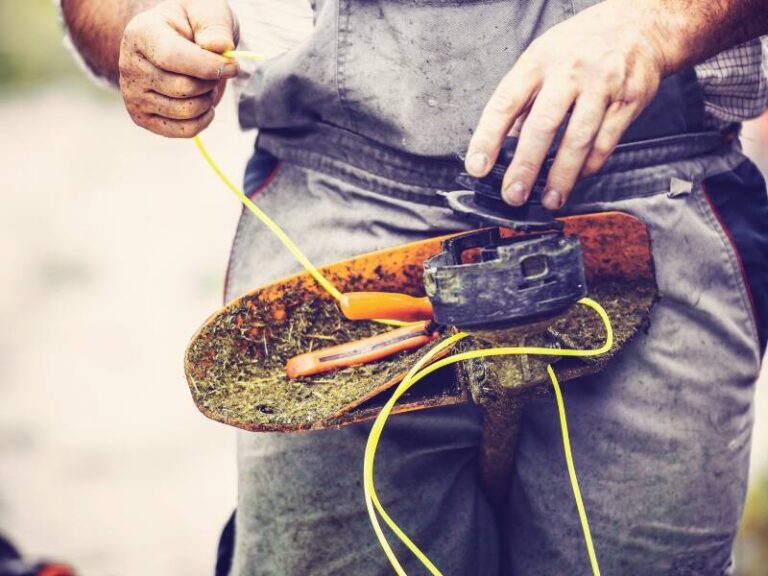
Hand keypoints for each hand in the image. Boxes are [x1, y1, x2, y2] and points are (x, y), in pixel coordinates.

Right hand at [118, 0, 239, 137]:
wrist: (174, 42)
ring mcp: (133, 95)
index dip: (208, 66)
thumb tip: (221, 46)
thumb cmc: (192, 26)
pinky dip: (204, 119)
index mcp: (141, 34)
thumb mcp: (206, 12)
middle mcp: (130, 66)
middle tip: (215, 70)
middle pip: (184, 88)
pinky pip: (185, 131)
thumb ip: (214, 25)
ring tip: (206, 83)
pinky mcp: (143, 118)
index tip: (232, 65)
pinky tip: (204, 102)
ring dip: (208, 99)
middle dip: (211, 81)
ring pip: (187, 111)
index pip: (173, 57)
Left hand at [464, 1, 666, 209]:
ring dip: (561, 176)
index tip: (478, 167)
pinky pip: (605, 142)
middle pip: (542, 126)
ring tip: (549, 200)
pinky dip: (589, 166)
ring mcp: (601, 86)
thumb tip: (505, 144)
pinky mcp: (628, 100)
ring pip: (577, 139)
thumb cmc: (582, 45)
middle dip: (525, 166)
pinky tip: (577, 179)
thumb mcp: (543, 58)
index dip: (488, 138)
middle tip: (513, 195)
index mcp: (538, 61)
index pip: (505, 103)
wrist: (640, 24)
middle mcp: (568, 72)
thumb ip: (524, 99)